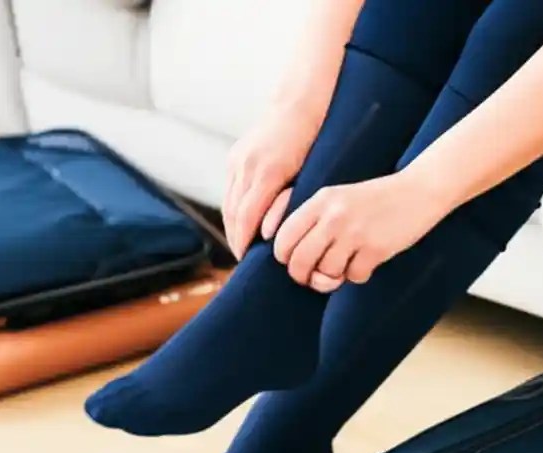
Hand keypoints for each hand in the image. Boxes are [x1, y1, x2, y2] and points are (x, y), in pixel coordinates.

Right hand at [223, 105, 321, 259]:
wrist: (299, 102)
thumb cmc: (314, 138)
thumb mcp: (308, 173)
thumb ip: (288, 202)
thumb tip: (269, 232)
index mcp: (266, 173)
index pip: (246, 218)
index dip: (243, 242)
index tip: (246, 262)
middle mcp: (246, 166)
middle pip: (233, 213)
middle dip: (235, 239)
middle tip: (242, 261)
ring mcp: (238, 160)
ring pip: (228, 202)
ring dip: (231, 226)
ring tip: (239, 246)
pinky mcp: (235, 155)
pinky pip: (230, 189)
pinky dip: (233, 208)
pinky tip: (240, 221)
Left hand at [272, 170, 455, 292]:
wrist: (418, 191)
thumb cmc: (374, 200)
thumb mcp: (337, 198)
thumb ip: (312, 219)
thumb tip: (290, 257)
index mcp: (319, 201)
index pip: (283, 239)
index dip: (286, 259)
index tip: (297, 262)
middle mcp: (333, 216)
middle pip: (299, 262)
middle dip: (304, 276)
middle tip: (315, 277)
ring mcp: (355, 232)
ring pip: (326, 273)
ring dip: (334, 277)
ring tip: (346, 264)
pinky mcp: (376, 248)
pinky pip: (354, 277)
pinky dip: (359, 275)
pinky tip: (368, 261)